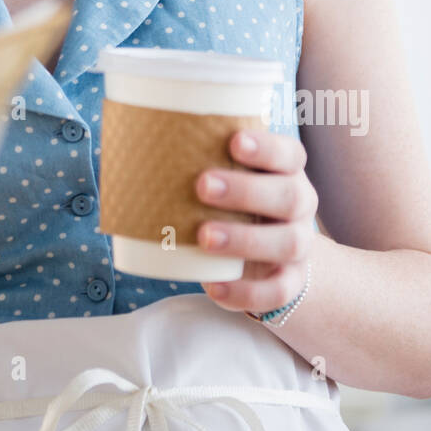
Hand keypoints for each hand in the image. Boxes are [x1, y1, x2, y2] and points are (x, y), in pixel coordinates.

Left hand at [194, 128, 317, 315]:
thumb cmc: (233, 200)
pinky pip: (278, 291)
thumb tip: (132, 138)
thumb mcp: (228, 173)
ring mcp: (298, 245)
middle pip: (290, 196)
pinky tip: (214, 286)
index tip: (234, 142)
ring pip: (288, 243)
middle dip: (246, 191)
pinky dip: (247, 292)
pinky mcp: (290, 281)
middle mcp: (299, 205)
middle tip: (202, 186)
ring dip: (245, 239)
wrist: (271, 252)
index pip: (289, 153)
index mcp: (286, 171)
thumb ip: (200, 159)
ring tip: (204, 237)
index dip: (267, 148)